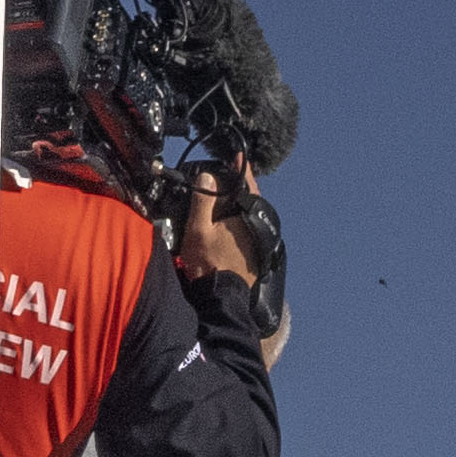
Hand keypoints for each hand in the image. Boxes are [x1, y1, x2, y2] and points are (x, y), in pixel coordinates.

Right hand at [175, 156, 260, 292]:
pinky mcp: (253, 256)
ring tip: (222, 198)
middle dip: (238, 189)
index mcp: (247, 219)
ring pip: (248, 217)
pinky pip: (245, 230)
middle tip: (226, 176)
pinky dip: (236, 221)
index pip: (248, 188)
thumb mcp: (198, 228)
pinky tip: (224, 222)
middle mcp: (257, 230)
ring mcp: (256, 244)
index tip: (238, 157)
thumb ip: (203, 201)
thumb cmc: (209, 264)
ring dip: (237, 206)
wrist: (219, 298)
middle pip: (249, 202)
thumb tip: (208, 178)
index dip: (241, 171)